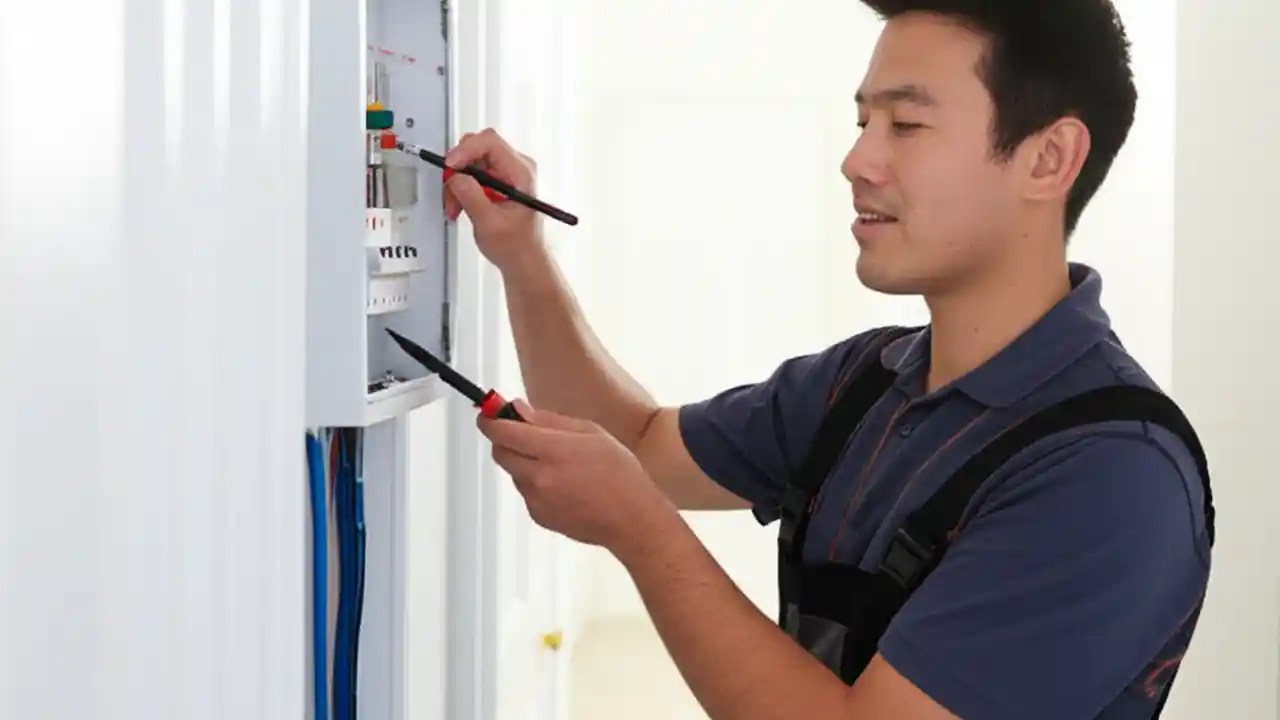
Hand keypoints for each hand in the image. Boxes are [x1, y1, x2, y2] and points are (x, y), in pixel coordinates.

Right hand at [442, 128, 544, 271]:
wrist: (523, 259)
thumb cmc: (516, 246)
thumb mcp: (489, 224)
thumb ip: (472, 196)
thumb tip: (456, 176)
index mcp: (521, 173)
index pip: (490, 143)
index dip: (465, 150)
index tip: (450, 166)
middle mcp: (516, 167)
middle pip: (477, 148)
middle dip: (458, 170)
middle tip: (451, 191)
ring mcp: (506, 172)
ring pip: (470, 161)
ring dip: (457, 183)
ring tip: (455, 207)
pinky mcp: (497, 179)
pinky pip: (472, 173)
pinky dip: (461, 188)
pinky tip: (461, 205)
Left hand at [477, 399, 679, 555]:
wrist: (631, 518)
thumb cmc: (619, 474)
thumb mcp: (591, 433)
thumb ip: (549, 421)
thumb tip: (519, 410)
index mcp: (552, 451)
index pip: (503, 432)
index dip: (490, 420)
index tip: (487, 414)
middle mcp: (538, 477)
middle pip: (500, 453)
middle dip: (504, 440)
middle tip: (521, 433)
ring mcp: (536, 499)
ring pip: (514, 473)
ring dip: (523, 463)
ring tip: (558, 464)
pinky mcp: (538, 516)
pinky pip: (526, 492)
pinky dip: (535, 484)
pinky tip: (563, 485)